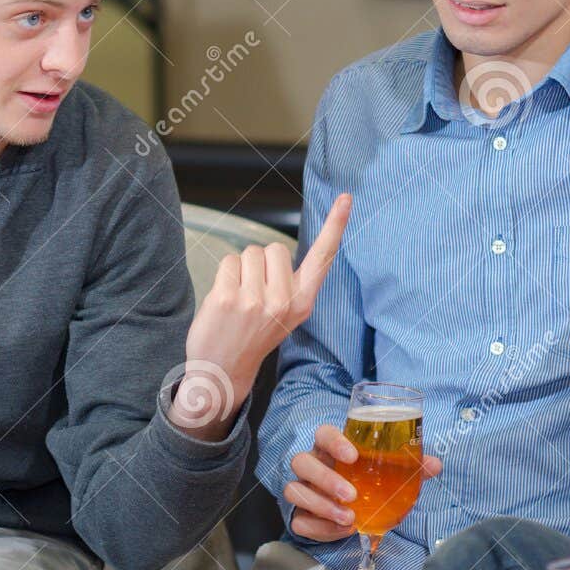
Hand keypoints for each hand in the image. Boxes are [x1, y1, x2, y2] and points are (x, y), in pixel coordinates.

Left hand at [175, 193, 351, 438]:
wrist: (223, 371)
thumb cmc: (253, 336)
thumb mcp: (285, 315)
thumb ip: (289, 285)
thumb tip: (276, 253)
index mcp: (303, 303)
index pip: (323, 258)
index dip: (335, 225)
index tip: (346, 198)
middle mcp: (284, 301)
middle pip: (274, 247)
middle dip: (261, 261)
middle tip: (254, 292)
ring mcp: (256, 301)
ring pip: (250, 252)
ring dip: (241, 268)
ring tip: (238, 298)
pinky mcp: (229, 298)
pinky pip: (229, 262)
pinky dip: (224, 274)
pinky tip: (224, 300)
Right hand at [284, 423, 442, 542]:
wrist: (346, 508)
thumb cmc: (365, 480)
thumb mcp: (386, 471)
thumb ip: (409, 466)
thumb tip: (435, 465)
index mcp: (330, 448)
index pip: (323, 433)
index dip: (334, 441)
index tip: (353, 454)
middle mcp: (311, 465)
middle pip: (302, 462)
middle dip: (325, 478)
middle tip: (352, 495)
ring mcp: (301, 489)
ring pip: (294, 491)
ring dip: (321, 505)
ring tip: (348, 518)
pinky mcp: (299, 515)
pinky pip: (300, 521)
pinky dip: (320, 528)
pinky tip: (342, 531)